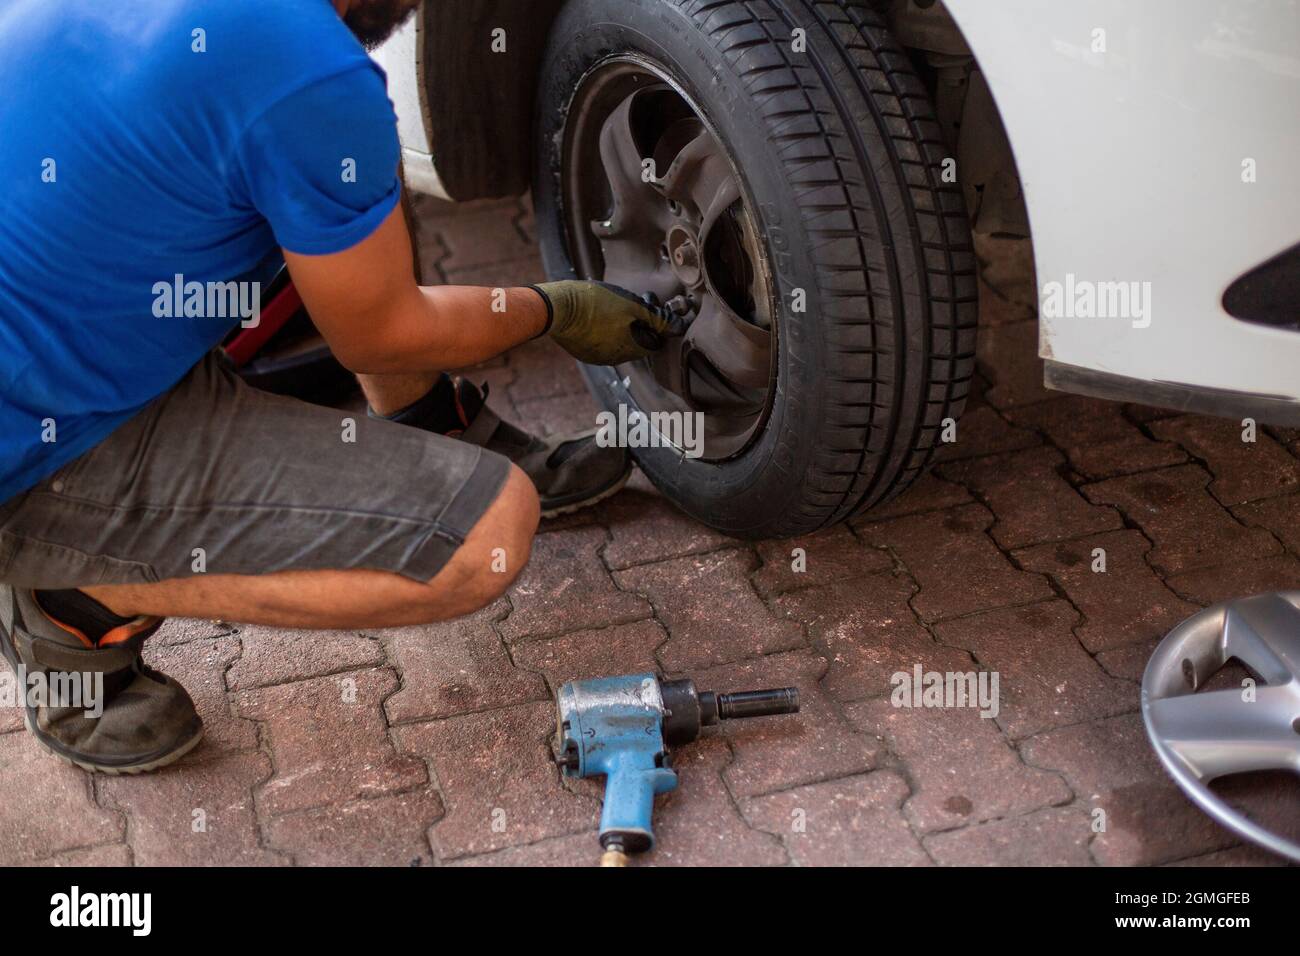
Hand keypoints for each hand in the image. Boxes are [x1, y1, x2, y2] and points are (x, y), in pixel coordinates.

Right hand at [532, 281, 672, 365]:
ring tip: (612, 305)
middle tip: (634, 301)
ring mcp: (598, 358)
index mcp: (631, 349)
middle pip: (638, 342)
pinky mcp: (583, 352)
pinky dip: (605, 331)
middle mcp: (616, 359)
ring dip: (623, 327)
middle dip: (640, 324)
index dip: (657, 325)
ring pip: (619, 343)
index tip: (651, 306)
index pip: (656, 343)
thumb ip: (657, 318)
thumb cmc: (596, 303)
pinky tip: (597, 314)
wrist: (557, 308)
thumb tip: (680, 327)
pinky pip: (601, 343)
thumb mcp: (631, 305)